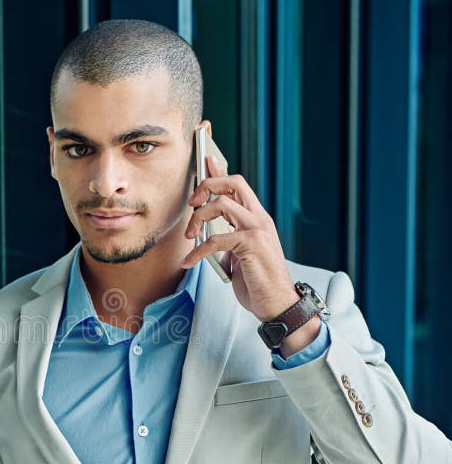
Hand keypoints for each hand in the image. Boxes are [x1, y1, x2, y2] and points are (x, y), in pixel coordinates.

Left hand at [182, 156, 300, 323]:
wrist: (275, 304)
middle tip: (192, 204)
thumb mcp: (239, 255)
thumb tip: (209, 232)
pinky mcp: (251, 244)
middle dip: (207, 185)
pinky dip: (197, 251)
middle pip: (233, 183)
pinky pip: (215, 239)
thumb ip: (228, 238)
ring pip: (221, 204)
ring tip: (190, 238)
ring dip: (198, 219)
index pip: (238, 185)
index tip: (206, 159)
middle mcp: (259, 218)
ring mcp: (257, 229)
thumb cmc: (257, 281)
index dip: (220, 170)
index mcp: (257, 218)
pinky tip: (188, 262)